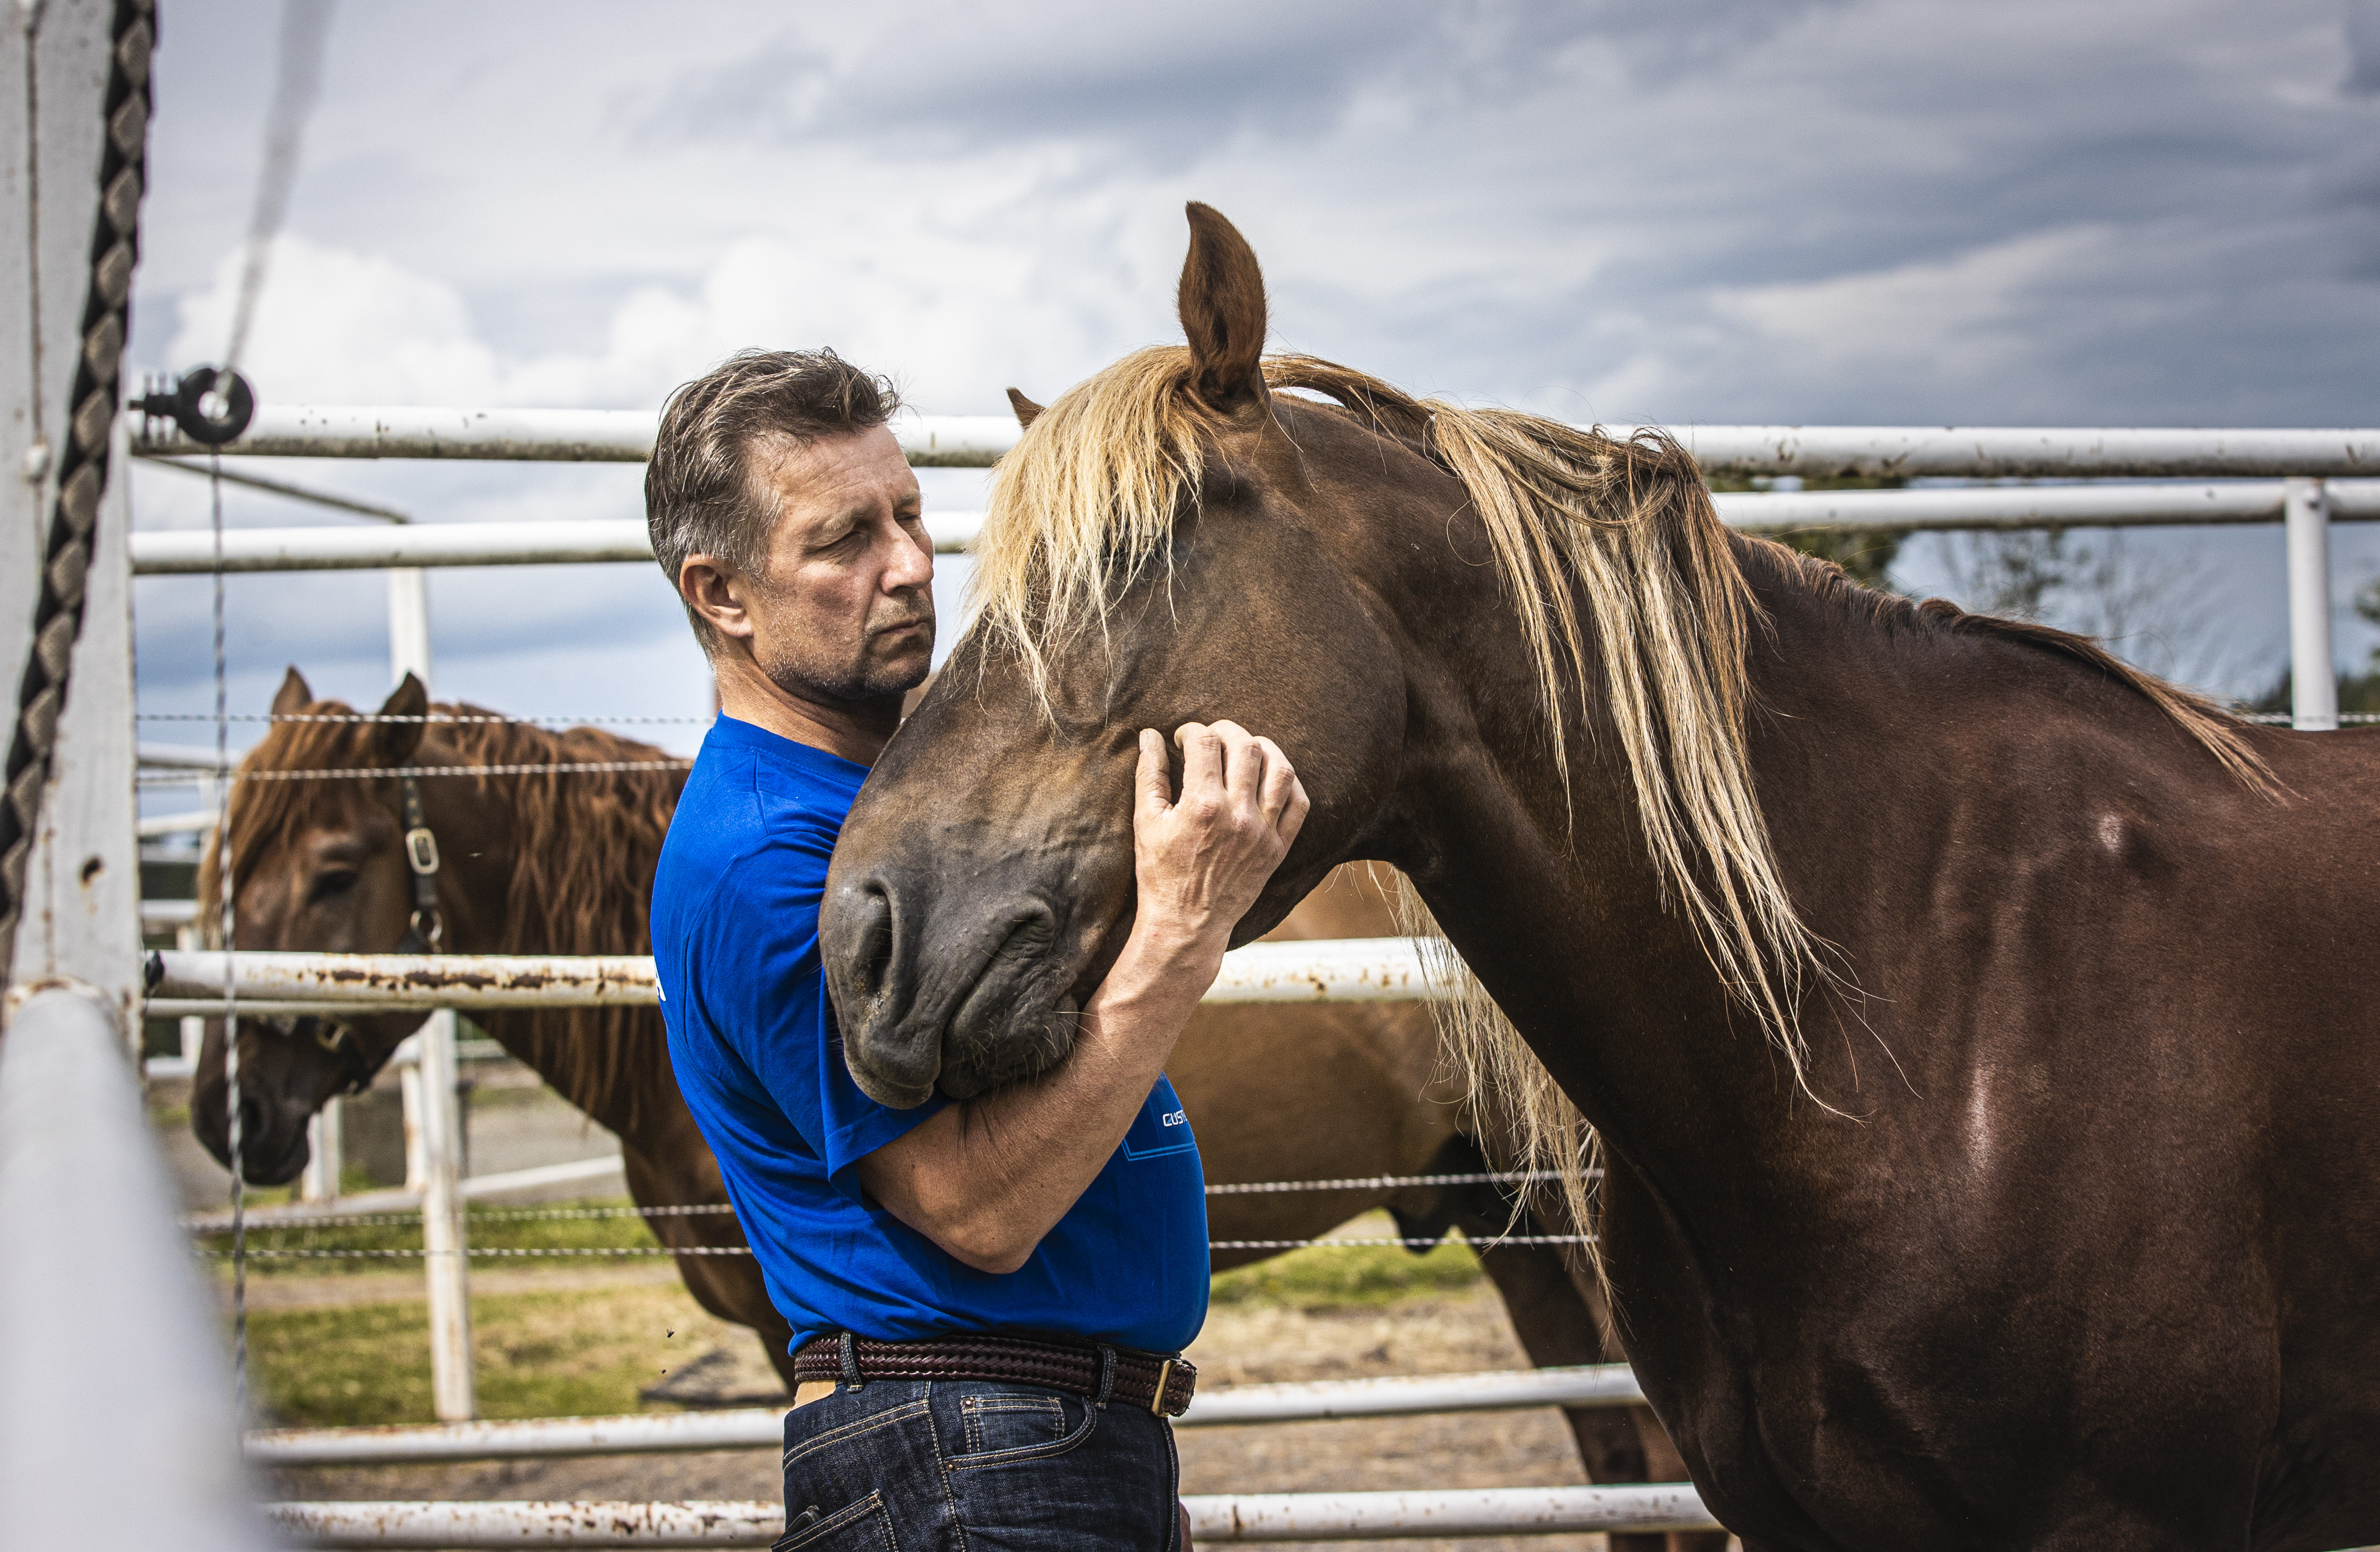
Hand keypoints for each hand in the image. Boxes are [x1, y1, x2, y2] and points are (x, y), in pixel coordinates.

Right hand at [1130, 720, 1309, 951]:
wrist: (1188, 923)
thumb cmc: (1160, 874)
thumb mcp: (1146, 822)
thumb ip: (1149, 774)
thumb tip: (1149, 736)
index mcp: (1202, 806)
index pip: (1205, 743)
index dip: (1191, 731)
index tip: (1183, 739)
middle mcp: (1238, 815)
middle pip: (1245, 746)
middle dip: (1225, 730)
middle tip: (1211, 736)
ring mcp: (1263, 832)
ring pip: (1279, 768)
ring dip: (1263, 747)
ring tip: (1245, 747)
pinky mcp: (1278, 847)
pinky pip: (1298, 803)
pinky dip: (1289, 781)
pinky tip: (1271, 774)